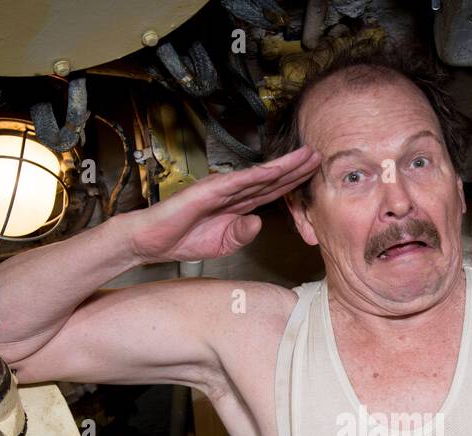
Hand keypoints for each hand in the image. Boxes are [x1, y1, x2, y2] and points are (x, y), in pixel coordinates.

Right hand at [124, 146, 321, 263]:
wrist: (153, 241)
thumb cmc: (184, 239)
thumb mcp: (224, 243)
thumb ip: (243, 233)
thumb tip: (258, 222)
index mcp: (238, 205)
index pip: (272, 191)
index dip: (294, 181)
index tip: (314, 173)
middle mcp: (233, 193)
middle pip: (272, 179)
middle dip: (296, 167)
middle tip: (318, 155)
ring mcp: (221, 190)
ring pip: (259, 176)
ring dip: (283, 166)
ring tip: (305, 155)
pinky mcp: (207, 191)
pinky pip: (236, 183)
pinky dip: (255, 176)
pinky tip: (273, 170)